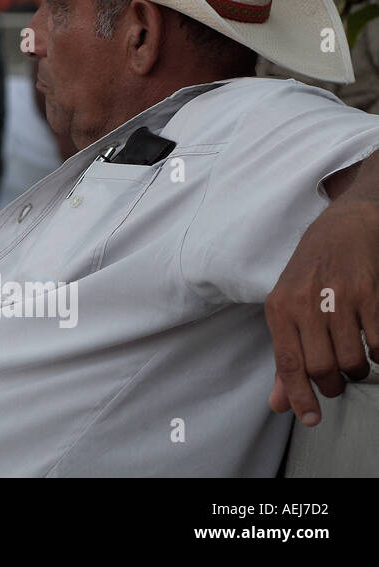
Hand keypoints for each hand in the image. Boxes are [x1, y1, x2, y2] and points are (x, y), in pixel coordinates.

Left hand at [265, 201, 378, 425]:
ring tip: (354, 363)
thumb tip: (279, 404)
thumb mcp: (287, 308)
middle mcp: (305, 303)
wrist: (342, 228)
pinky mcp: (369, 293)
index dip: (299, 396)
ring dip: (357, 371)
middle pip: (322, 367)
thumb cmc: (310, 273)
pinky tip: (373, 345)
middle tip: (337, 384)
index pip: (287, 363)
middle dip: (332, 386)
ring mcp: (338, 298)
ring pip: (352, 359)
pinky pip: (378, 343)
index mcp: (279, 308)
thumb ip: (284, 359)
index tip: (311, 419)